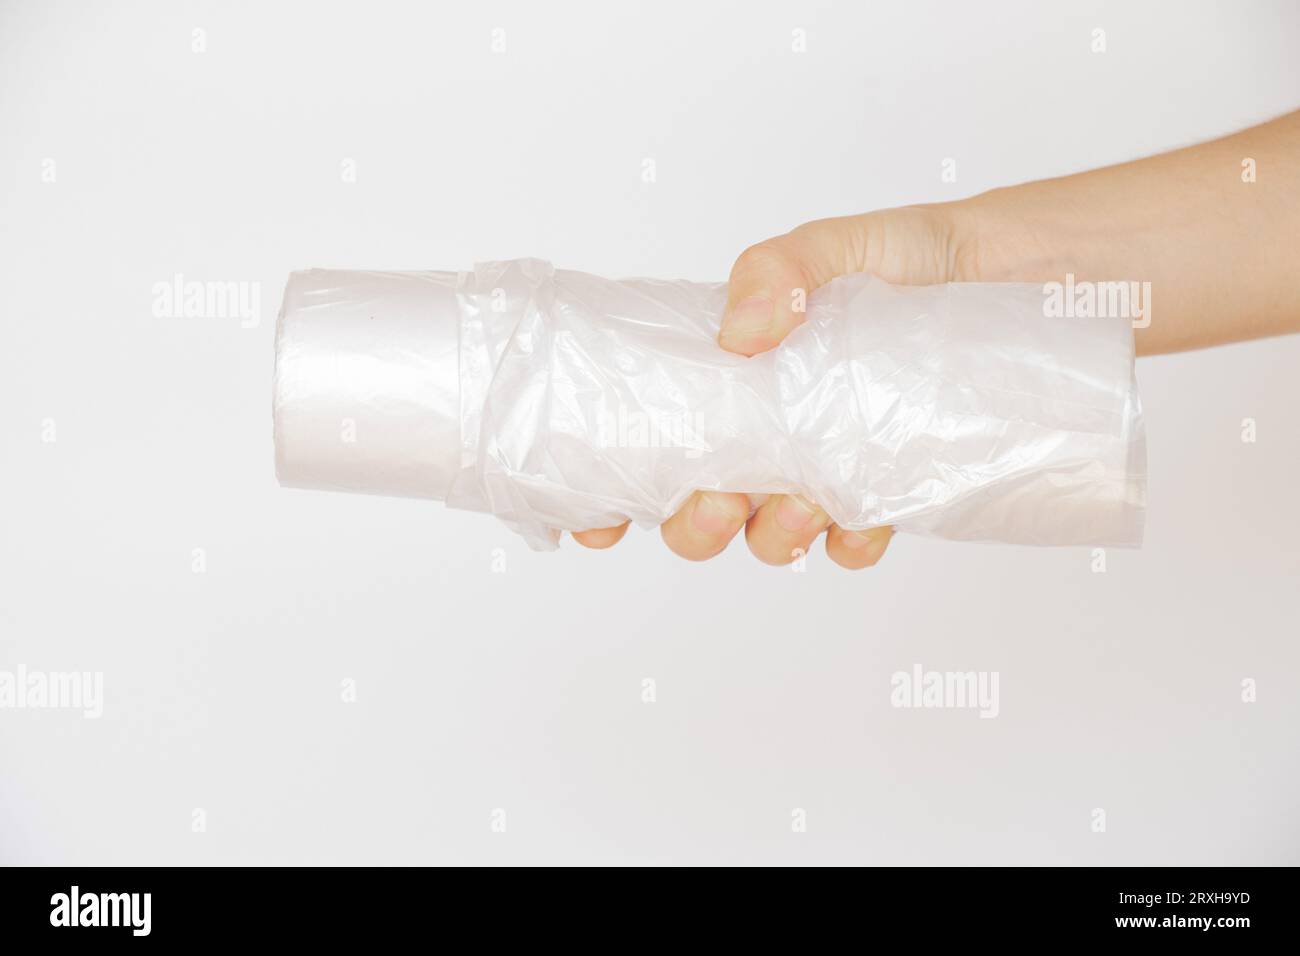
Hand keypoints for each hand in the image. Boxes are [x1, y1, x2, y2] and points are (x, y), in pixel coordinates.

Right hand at [573, 203, 973, 567]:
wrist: (1013, 275)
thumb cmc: (906, 258)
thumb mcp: (830, 246)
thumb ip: (777, 274)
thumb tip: (741, 332)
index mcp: (730, 381)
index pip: (652, 438)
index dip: (612, 489)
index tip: (594, 519)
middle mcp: (768, 432)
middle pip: (699, 508)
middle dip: (693, 525)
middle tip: (718, 502)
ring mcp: (823, 466)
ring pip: (767, 536)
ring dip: (771, 538)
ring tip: (802, 507)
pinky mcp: (884, 491)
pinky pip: (850, 543)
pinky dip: (848, 543)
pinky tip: (860, 522)